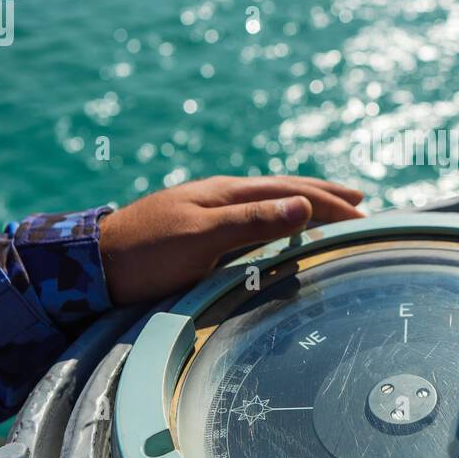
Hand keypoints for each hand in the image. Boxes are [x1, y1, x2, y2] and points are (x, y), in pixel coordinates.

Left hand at [99, 175, 362, 303]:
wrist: (93, 266)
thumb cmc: (147, 253)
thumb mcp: (203, 237)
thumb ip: (254, 220)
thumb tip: (305, 205)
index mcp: (228, 193)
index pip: (292, 192)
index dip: (330, 203)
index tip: (365, 215)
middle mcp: (223, 198)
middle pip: (284, 191)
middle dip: (324, 196)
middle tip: (361, 204)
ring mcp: (210, 213)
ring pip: (270, 204)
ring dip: (304, 206)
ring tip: (329, 211)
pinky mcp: (200, 233)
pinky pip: (254, 220)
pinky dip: (280, 221)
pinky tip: (279, 231)